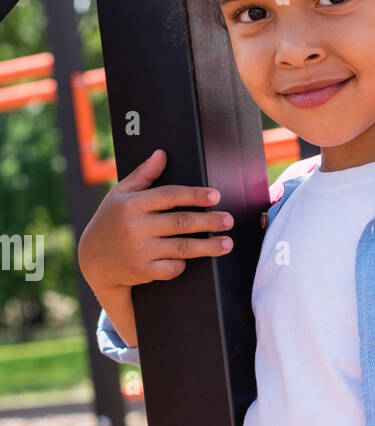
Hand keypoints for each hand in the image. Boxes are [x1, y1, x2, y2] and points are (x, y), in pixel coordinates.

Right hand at [78, 148, 232, 293]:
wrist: (93, 259)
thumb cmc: (111, 221)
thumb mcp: (120, 194)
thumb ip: (143, 175)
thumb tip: (161, 154)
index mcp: (132, 204)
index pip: (169, 196)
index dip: (194, 195)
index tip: (215, 196)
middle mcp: (136, 226)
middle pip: (181, 222)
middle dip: (208, 221)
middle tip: (228, 220)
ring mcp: (139, 250)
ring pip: (182, 248)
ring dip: (208, 246)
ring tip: (227, 243)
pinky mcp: (143, 271)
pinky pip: (172, 269)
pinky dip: (184, 264)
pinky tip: (195, 259)